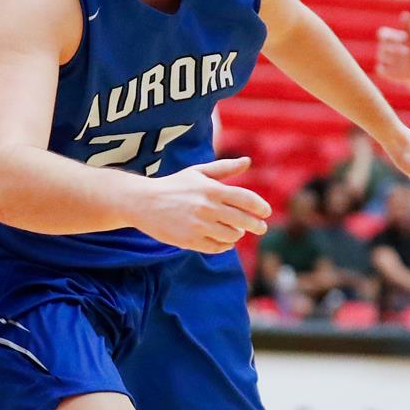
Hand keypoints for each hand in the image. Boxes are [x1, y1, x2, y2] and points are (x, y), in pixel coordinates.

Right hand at [134, 158, 271, 253]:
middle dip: (257, 225)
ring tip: (237, 231)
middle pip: (243, 220)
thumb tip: (247, 161)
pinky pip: (217, 247)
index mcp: (212, 189)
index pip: (247, 200)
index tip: (266, 212)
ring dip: (238, 234)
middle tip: (261, 228)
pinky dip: (225, 245)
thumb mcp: (198, 172)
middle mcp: (208, 208)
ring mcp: (199, 226)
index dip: (260, 207)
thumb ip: (224, 168)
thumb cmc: (174, 185)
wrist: (143, 202)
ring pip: (232, 236)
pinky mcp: (190, 241)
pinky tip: (225, 241)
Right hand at [375, 12, 409, 84]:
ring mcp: (383, 60)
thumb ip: (408, 26)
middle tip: (407, 51)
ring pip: (382, 57)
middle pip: (383, 46)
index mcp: (390, 38)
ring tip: (404, 59)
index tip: (405, 37)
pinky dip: (386, 69)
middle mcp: (384, 49)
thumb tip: (405, 13)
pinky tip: (396, 67)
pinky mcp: (384, 72)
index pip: (383, 33)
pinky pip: (381, 70)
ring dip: (393, 58)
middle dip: (395, 48)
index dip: (392, 35)